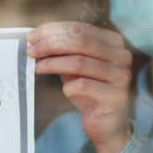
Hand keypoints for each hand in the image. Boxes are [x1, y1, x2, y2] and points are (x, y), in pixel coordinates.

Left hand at [29, 22, 133, 152]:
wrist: (107, 123)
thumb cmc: (90, 90)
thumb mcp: (75, 67)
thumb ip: (63, 52)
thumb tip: (36, 40)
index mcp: (113, 41)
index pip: (79, 28)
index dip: (53, 30)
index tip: (31, 38)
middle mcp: (121, 55)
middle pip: (80, 41)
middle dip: (51, 44)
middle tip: (31, 52)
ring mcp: (121, 75)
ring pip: (80, 62)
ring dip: (54, 63)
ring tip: (38, 67)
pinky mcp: (116, 96)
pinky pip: (84, 85)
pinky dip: (68, 86)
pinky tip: (64, 89)